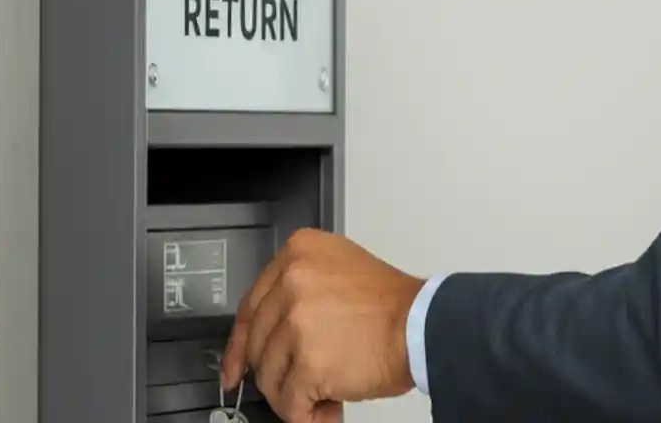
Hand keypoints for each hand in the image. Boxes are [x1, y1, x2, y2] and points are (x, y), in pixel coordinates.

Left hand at [220, 229, 424, 421]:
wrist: (426, 326)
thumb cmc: (394, 306)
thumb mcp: (339, 271)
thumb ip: (302, 289)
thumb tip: (275, 330)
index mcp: (297, 253)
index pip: (251, 306)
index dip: (241, 343)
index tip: (235, 366)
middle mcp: (291, 281)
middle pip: (257, 343)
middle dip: (272, 372)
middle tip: (295, 384)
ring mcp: (296, 321)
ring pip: (269, 376)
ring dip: (293, 393)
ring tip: (324, 392)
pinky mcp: (307, 361)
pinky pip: (289, 402)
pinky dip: (305, 415)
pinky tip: (326, 409)